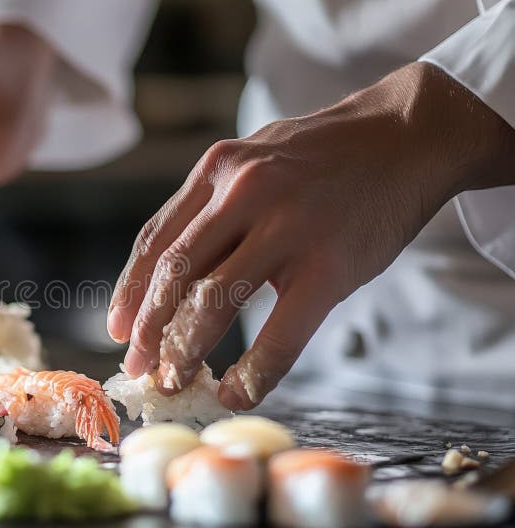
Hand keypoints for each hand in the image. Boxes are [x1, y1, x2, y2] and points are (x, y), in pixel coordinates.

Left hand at [107, 62, 514, 409]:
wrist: (407, 135)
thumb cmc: (326, 159)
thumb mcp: (256, 160)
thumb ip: (216, 207)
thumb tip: (177, 275)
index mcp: (217, 170)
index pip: (155, 241)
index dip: (130, 293)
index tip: (119, 330)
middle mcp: (242, 193)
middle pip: (174, 275)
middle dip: (149, 330)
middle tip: (138, 367)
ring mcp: (285, 227)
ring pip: (212, 303)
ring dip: (186, 352)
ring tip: (176, 382)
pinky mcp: (328, 265)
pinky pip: (278, 334)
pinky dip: (253, 372)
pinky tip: (238, 392)